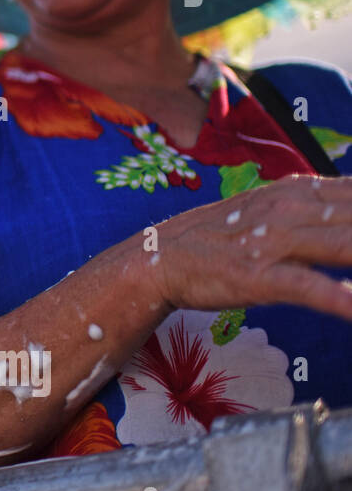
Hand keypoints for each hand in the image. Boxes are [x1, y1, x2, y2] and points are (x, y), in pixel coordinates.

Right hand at [151, 175, 351, 319]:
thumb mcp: (274, 212)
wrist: (158, 256)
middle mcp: (292, 209)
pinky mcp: (258, 275)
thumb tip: (348, 209)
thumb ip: (321, 210)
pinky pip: (311, 287)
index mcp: (301, 191)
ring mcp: (275, 242)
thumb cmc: (219, 240)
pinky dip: (342, 299)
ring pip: (346, 247)